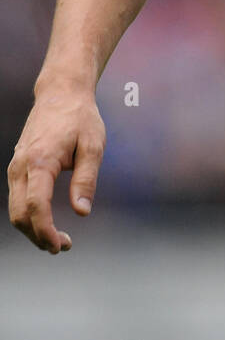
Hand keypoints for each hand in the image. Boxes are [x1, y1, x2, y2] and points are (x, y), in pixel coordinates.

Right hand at [8, 82, 105, 252]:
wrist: (61, 93)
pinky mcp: (18, 166)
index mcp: (40, 161)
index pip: (36, 206)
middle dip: (38, 236)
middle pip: (19, 214)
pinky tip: (48, 222)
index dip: (45, 231)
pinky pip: (18, 199)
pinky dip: (29, 216)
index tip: (60, 246)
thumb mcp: (93, 146)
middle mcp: (22, 166)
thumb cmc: (81, 118)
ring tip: (59, 239)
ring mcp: (16, 166)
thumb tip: (82, 212)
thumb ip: (87, 179)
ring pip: (15, 209)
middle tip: (64, 247)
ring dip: (33, 229)